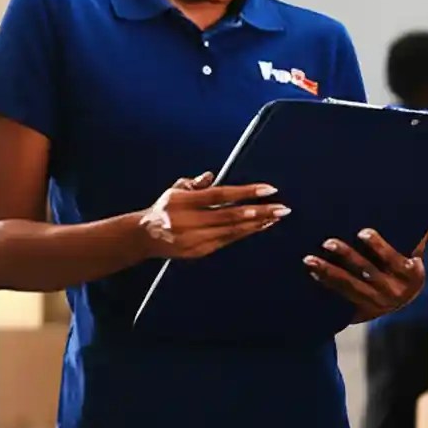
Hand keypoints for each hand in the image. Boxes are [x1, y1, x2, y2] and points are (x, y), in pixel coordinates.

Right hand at [137, 172, 288, 259]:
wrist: (145, 237)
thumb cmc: (165, 207)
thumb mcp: (176, 189)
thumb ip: (195, 183)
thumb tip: (213, 175)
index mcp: (183, 201)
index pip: (220, 195)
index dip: (246, 192)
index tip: (269, 190)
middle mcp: (188, 222)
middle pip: (230, 216)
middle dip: (260, 212)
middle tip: (283, 208)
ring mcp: (194, 239)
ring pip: (232, 231)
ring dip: (257, 225)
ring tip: (276, 217)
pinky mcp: (199, 252)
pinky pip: (227, 241)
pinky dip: (245, 234)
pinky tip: (260, 227)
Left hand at [304, 229, 427, 322]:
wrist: (402, 296)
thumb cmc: (406, 261)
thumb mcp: (415, 248)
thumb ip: (415, 232)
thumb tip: (413, 205)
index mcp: (413, 275)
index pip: (395, 259)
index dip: (379, 246)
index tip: (362, 232)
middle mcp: (397, 293)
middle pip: (369, 272)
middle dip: (347, 256)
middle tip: (328, 242)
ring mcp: (379, 304)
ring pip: (351, 287)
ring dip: (329, 272)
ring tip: (310, 259)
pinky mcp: (363, 311)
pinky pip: (343, 297)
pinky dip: (327, 284)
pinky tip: (313, 273)